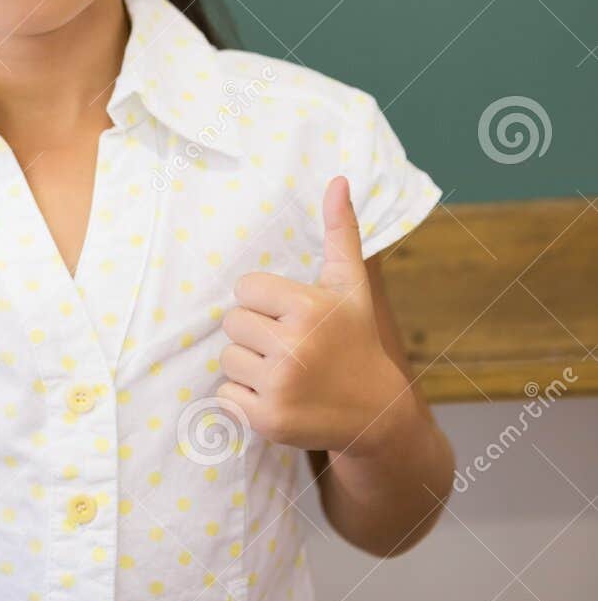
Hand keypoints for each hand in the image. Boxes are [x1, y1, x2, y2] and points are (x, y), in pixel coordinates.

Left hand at [215, 175, 403, 452]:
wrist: (375, 413)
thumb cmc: (354, 339)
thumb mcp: (349, 286)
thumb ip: (340, 231)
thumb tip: (338, 179)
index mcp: (307, 308)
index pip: (244, 289)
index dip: (265, 302)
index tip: (292, 317)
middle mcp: (294, 347)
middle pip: (232, 324)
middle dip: (255, 333)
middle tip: (290, 347)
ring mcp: (280, 387)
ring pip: (227, 359)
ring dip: (248, 366)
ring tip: (286, 372)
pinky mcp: (267, 420)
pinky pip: (225, 396)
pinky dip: (244, 399)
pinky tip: (278, 397)